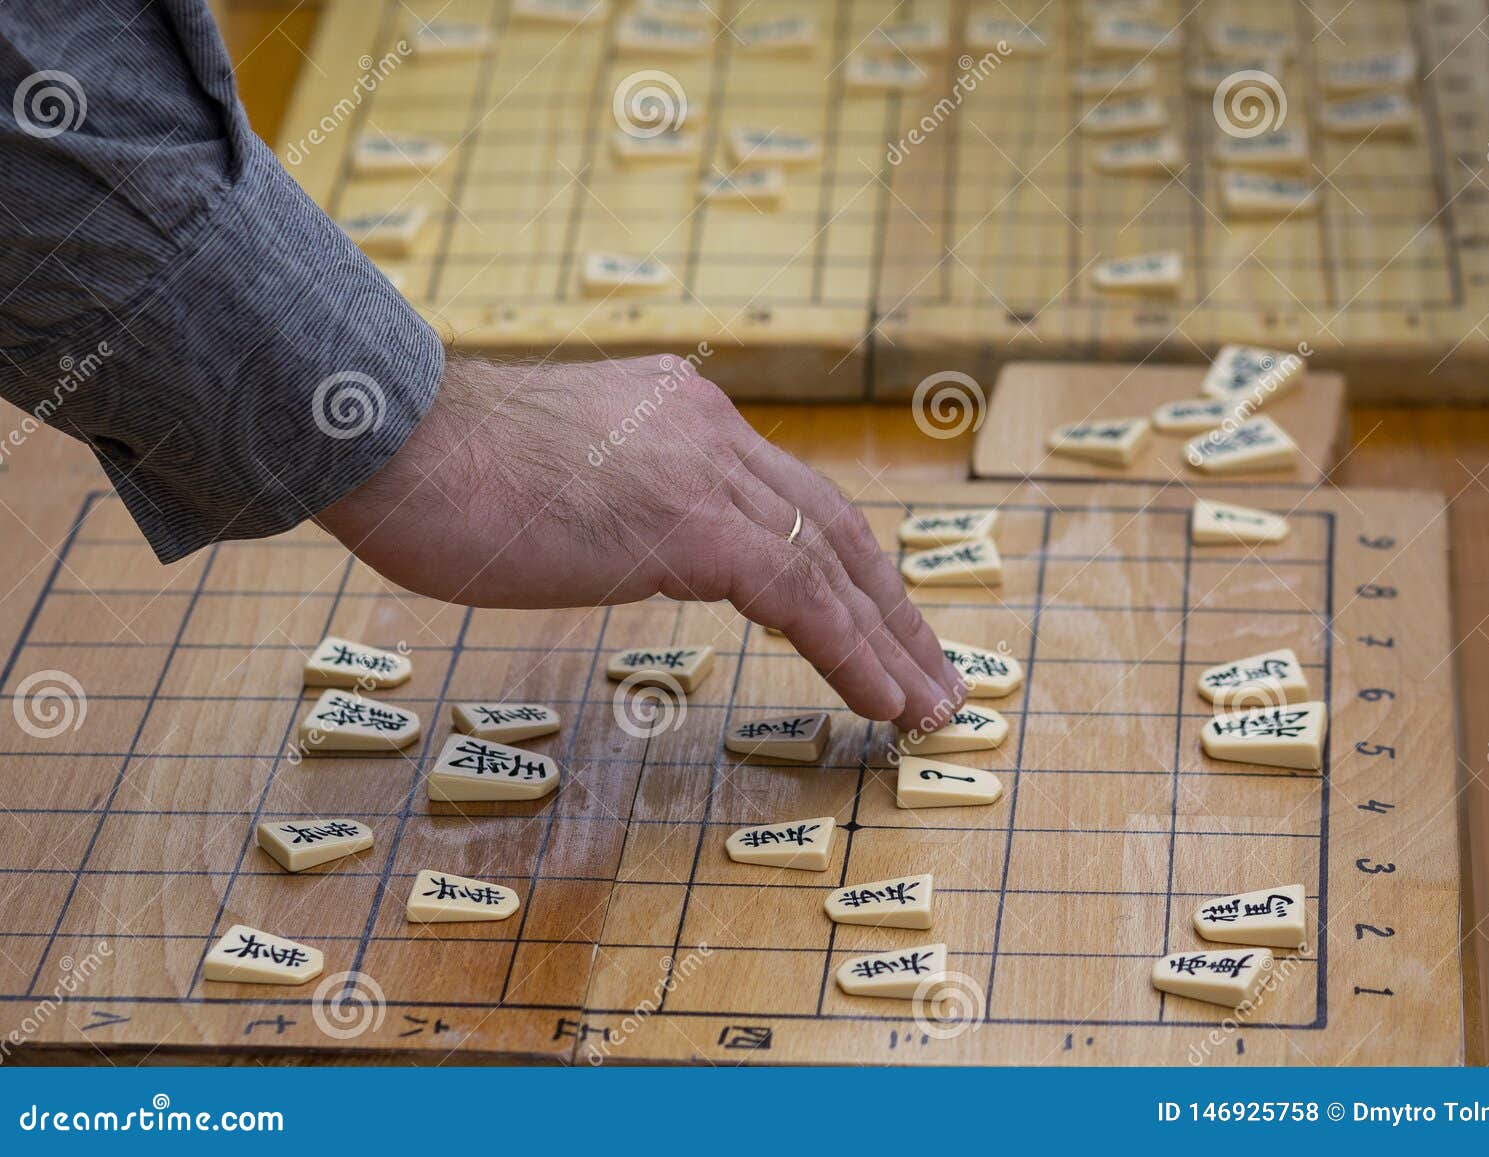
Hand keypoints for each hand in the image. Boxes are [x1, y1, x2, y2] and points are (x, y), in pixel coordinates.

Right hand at [315, 353, 967, 729]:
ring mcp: (705, 471)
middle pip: (834, 524)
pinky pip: (802, 597)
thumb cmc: (438, 473)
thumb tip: (629, 540)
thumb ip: (615, 496)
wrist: (389, 441)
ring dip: (894, 642)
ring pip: (835, 562)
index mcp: (680, 413)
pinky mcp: (692, 525)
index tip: (875, 622)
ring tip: (932, 703)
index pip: (788, 496)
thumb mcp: (555, 472)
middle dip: (892, 607)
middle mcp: (710, 428)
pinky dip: (854, 653)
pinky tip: (885, 700)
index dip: (843, 567)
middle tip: (934, 670)